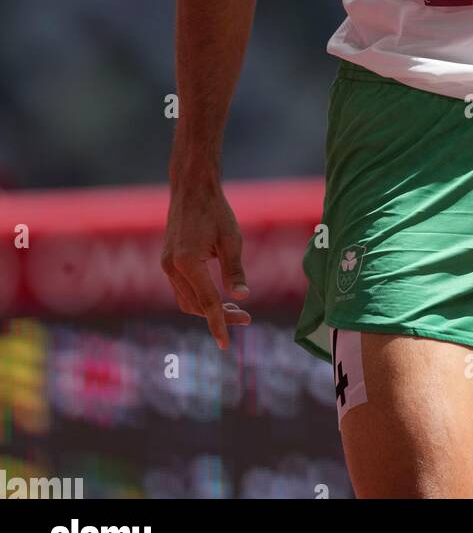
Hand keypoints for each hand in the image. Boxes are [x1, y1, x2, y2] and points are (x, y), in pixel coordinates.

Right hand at [161, 177, 251, 347]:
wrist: (191, 188)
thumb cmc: (215, 210)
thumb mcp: (231, 239)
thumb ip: (235, 270)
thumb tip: (242, 296)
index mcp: (187, 262)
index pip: (206, 303)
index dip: (218, 324)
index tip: (226, 344)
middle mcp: (172, 267)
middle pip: (195, 306)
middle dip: (219, 316)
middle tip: (245, 318)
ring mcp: (166, 265)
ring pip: (186, 300)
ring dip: (208, 309)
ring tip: (236, 308)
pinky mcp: (168, 261)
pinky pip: (182, 289)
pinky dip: (199, 298)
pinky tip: (217, 295)